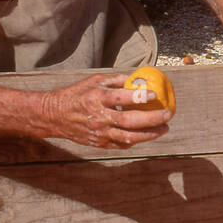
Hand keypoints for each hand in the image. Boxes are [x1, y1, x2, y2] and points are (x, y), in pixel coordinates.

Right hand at [42, 73, 172, 148]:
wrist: (55, 116)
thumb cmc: (77, 94)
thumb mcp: (94, 81)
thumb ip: (116, 80)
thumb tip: (137, 78)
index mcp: (97, 98)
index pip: (121, 98)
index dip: (139, 97)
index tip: (155, 95)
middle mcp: (99, 117)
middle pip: (130, 121)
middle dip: (152, 119)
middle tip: (168, 114)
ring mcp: (99, 133)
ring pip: (129, 137)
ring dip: (149, 134)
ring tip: (164, 128)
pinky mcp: (99, 143)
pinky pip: (121, 144)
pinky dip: (136, 140)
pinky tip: (146, 135)